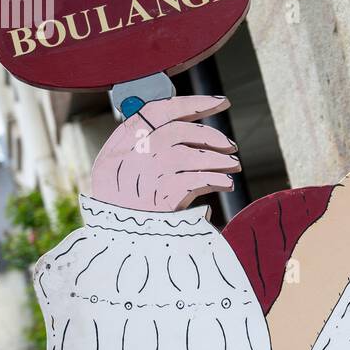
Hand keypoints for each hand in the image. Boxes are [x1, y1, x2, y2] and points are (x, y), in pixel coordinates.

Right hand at [91, 95, 239, 211]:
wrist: (119, 248)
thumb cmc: (123, 210)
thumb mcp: (118, 174)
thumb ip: (141, 147)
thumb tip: (183, 123)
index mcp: (117, 146)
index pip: (156, 111)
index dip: (192, 103)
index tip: (219, 102)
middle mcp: (129, 158)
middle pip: (178, 131)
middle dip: (211, 135)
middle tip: (231, 145)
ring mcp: (145, 177)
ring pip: (191, 154)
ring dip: (219, 159)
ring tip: (233, 166)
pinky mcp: (162, 199)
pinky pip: (198, 180)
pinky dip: (217, 179)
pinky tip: (226, 183)